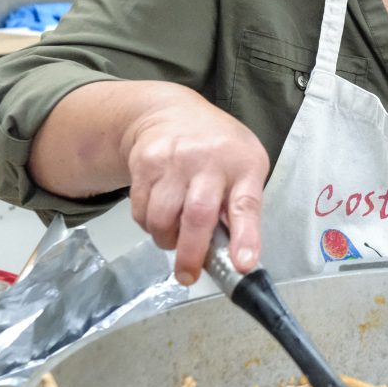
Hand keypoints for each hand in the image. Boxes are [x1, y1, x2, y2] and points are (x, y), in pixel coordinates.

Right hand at [122, 89, 270, 283]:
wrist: (172, 112)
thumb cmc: (217, 148)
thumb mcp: (244, 167)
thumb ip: (241, 207)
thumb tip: (233, 256)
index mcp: (243, 165)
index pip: (246, 205)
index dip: (245, 239)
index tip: (243, 265)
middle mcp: (209, 160)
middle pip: (197, 216)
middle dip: (191, 254)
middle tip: (188, 275)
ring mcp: (174, 160)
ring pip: (162, 218)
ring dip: (166, 239)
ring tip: (174, 235)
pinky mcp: (145, 163)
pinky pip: (141, 211)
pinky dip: (149, 224)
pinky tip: (160, 212)